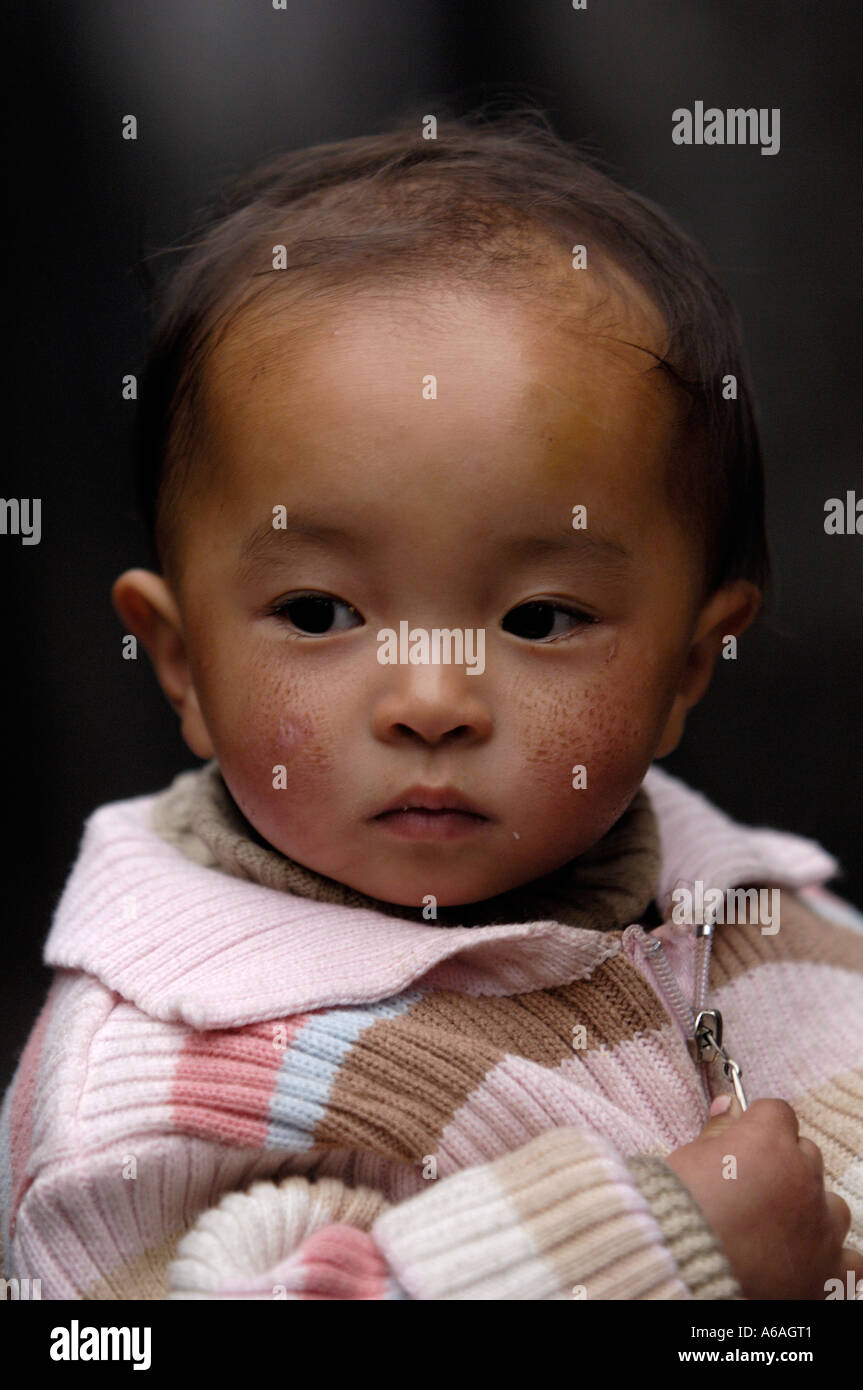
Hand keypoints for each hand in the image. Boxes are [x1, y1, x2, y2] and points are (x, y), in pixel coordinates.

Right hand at [665, 1095, 862, 1299]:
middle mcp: (803, 1177)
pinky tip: (814, 1256)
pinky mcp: (829, 1269)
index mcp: (769, 1142)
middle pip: (806, 1155)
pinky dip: (836, 1257)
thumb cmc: (680, 1210)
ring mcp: (820, 1225)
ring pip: (832, 1204)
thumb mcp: (690, 1158)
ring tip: (778, 1226)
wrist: (683, 1267)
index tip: (744, 1141)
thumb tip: (728, 1103)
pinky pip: (854, 1260)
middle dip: (783, 1165)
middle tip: (752, 1187)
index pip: (777, 1113)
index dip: (758, 1126)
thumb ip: (718, 1131)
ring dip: (810, 1209)